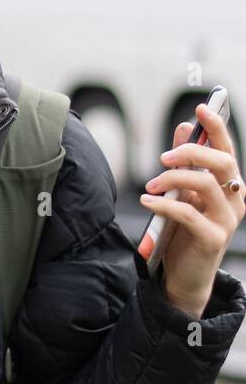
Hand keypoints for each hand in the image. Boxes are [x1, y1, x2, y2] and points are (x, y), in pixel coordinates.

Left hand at [141, 102, 245, 317]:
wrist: (185, 274)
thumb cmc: (184, 230)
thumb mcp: (184, 192)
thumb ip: (185, 163)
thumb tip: (184, 127)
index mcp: (230, 185)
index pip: (227, 150)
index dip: (217, 128)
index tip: (201, 108)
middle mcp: (235, 199)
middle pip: (222, 163)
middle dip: (191, 153)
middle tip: (162, 158)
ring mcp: (227, 220)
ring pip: (206, 185)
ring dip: (173, 179)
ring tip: (150, 185)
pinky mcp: (213, 238)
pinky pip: (189, 213)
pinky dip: (165, 203)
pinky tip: (148, 201)